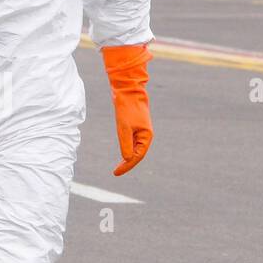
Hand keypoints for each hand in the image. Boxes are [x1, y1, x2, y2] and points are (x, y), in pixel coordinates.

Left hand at [101, 43, 152, 176]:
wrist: (128, 89)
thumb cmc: (127, 107)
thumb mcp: (124, 127)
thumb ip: (126, 144)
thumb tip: (127, 159)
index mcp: (146, 136)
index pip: (137, 156)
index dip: (127, 166)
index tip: (116, 173)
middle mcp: (145, 134)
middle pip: (137, 154)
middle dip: (127, 164)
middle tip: (116, 172)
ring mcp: (141, 130)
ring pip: (135, 148)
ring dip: (128, 157)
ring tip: (118, 166)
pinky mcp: (135, 125)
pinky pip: (132, 141)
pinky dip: (127, 148)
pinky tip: (122, 153)